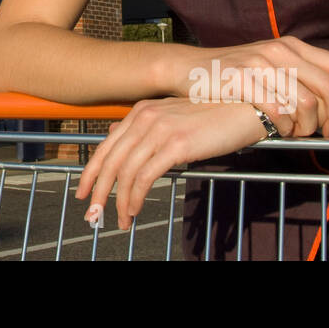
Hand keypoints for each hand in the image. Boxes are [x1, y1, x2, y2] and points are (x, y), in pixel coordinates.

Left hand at [74, 97, 293, 230]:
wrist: (244, 107)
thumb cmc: (212, 115)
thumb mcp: (172, 117)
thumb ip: (144, 126)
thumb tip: (114, 133)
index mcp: (142, 111)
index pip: (107, 145)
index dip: (92, 171)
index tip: (84, 191)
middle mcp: (145, 117)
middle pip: (111, 159)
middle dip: (97, 190)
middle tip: (91, 214)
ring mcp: (160, 129)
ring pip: (126, 171)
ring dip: (119, 201)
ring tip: (120, 220)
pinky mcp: (176, 144)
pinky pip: (146, 176)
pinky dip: (136, 197)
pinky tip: (136, 210)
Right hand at [177, 36, 328, 137]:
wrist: (188, 68)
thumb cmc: (233, 74)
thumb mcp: (270, 65)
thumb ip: (299, 75)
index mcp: (294, 46)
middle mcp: (281, 51)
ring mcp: (261, 64)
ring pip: (306, 104)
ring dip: (309, 127)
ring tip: (298, 133)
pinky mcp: (241, 79)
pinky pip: (277, 110)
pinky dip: (284, 127)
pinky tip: (279, 131)